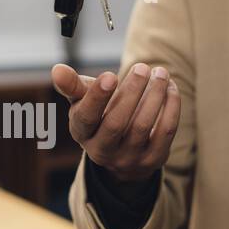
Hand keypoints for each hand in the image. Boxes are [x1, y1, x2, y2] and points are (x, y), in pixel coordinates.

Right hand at [52, 62, 179, 182]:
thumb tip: (57, 69)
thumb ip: (71, 85)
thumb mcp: (82, 102)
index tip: (110, 75)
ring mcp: (128, 158)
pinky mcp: (152, 160)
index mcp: (82, 133)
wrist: (120, 153)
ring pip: (142, 126)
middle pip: (116, 123)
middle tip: (142, 67)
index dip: (97, 97)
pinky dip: (170, 107)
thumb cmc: (98, 116)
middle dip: (131, 92)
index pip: (86, 117)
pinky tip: (170, 88)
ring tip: (160, 73)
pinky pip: (165, 132)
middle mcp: (102, 151)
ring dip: (154, 95)